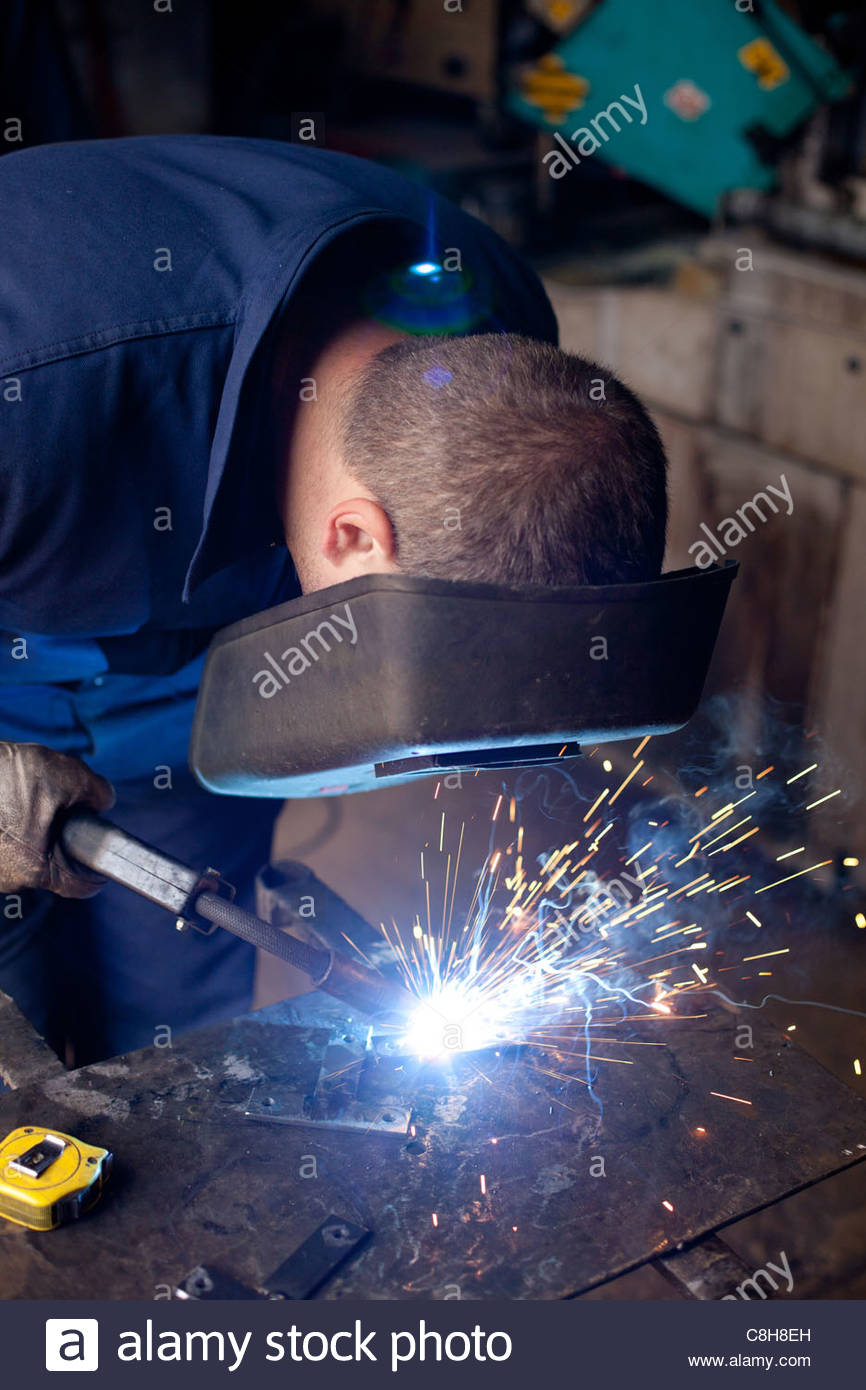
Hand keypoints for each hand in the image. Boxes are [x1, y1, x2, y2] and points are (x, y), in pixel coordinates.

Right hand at [0, 742, 115, 898]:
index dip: (96, 869)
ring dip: (32, 832)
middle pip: (52, 867)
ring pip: (25, 857)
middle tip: (58, 808)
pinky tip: (7, 804)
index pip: (81, 886)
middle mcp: (9, 879)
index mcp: (37, 868)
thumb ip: (98, 793)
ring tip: (26, 800)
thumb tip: (103, 802)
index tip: (99, 854)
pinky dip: (9, 830)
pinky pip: (4, 849)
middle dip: (61, 839)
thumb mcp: (67, 775)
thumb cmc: (5, 774)